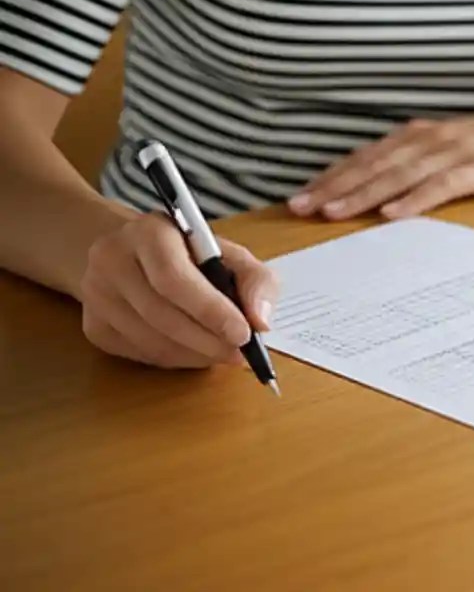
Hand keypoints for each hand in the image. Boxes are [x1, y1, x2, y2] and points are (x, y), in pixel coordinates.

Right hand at [79, 213, 278, 368]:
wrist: (127, 252)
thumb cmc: (186, 253)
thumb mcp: (227, 253)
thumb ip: (256, 280)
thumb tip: (262, 321)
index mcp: (148, 231)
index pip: (175, 278)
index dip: (211, 310)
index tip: (244, 334)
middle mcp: (112, 259)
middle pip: (162, 314)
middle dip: (208, 340)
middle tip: (240, 354)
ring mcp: (96, 295)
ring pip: (151, 341)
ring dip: (195, 355)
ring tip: (223, 353)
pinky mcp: (93, 326)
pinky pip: (141, 354)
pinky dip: (176, 360)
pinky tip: (195, 351)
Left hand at [287, 91, 473, 219]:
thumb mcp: (462, 150)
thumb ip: (427, 164)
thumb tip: (391, 189)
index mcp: (424, 136)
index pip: (368, 156)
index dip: (333, 175)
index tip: (301, 195)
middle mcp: (433, 139)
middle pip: (374, 164)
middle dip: (334, 186)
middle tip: (298, 206)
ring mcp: (459, 151)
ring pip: (400, 173)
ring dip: (362, 193)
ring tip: (331, 212)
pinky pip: (443, 184)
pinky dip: (414, 198)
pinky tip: (392, 213)